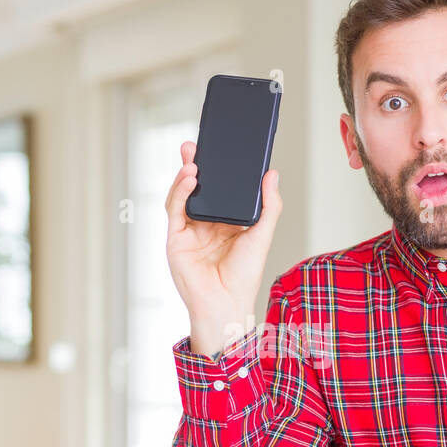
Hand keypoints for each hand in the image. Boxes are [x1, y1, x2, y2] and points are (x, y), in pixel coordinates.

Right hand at [164, 140, 281, 356]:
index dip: (220, 168)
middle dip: (196, 163)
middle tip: (197, 143)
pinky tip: (189, 178)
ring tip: (194, 158)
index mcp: (227, 220)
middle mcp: (206, 222)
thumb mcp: (262, 234)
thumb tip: (272, 174)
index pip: (221, 188)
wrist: (225, 303)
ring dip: (185, 174)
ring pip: (183, 193)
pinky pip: (174, 208)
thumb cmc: (244, 276)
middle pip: (199, 187)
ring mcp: (189, 228)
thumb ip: (269, 205)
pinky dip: (179, 191)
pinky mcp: (176, 237)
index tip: (222, 146)